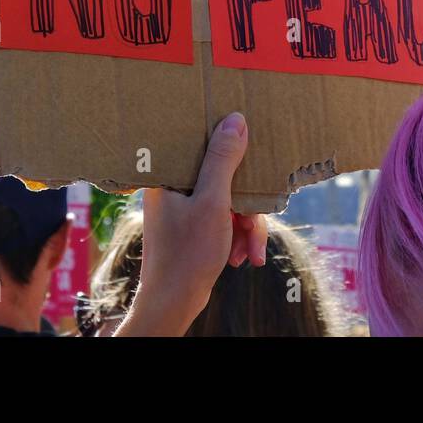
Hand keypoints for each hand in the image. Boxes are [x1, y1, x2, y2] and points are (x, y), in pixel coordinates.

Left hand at [115, 112, 267, 335]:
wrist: (173, 304)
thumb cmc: (187, 254)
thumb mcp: (213, 202)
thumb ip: (223, 160)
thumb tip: (235, 119)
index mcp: (168, 177)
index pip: (202, 147)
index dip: (230, 152)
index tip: (248, 159)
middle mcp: (172, 190)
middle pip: (223, 180)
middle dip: (246, 208)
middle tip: (254, 226)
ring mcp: (182, 210)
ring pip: (228, 203)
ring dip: (246, 228)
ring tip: (251, 253)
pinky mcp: (192, 228)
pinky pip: (224, 220)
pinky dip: (237, 238)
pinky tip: (242, 257)